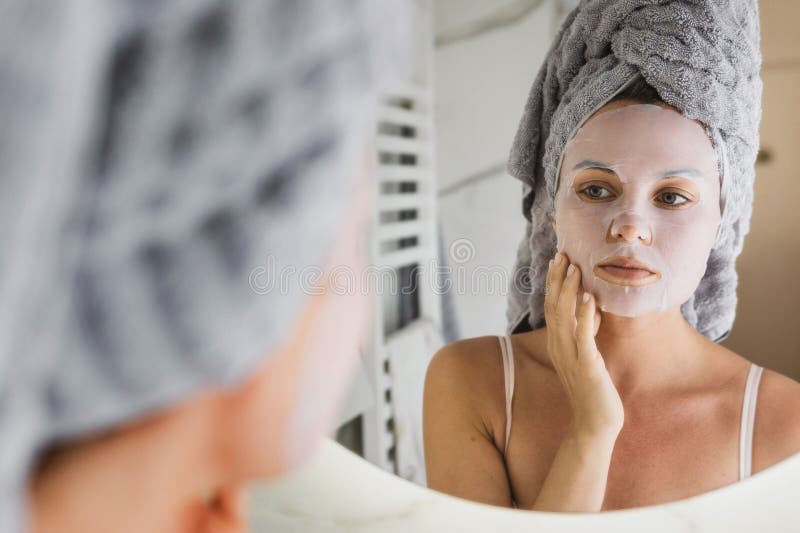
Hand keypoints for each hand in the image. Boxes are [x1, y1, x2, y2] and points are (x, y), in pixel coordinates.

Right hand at [545, 252, 623, 439]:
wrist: (596, 423)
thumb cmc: (594, 390)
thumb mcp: (588, 355)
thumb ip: (586, 332)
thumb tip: (592, 310)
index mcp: (557, 343)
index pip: (552, 306)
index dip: (554, 282)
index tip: (558, 259)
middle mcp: (559, 347)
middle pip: (554, 306)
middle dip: (557, 279)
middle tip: (562, 254)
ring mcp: (570, 356)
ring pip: (564, 317)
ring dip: (569, 290)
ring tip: (574, 268)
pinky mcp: (586, 366)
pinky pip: (583, 337)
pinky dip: (585, 315)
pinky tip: (588, 298)